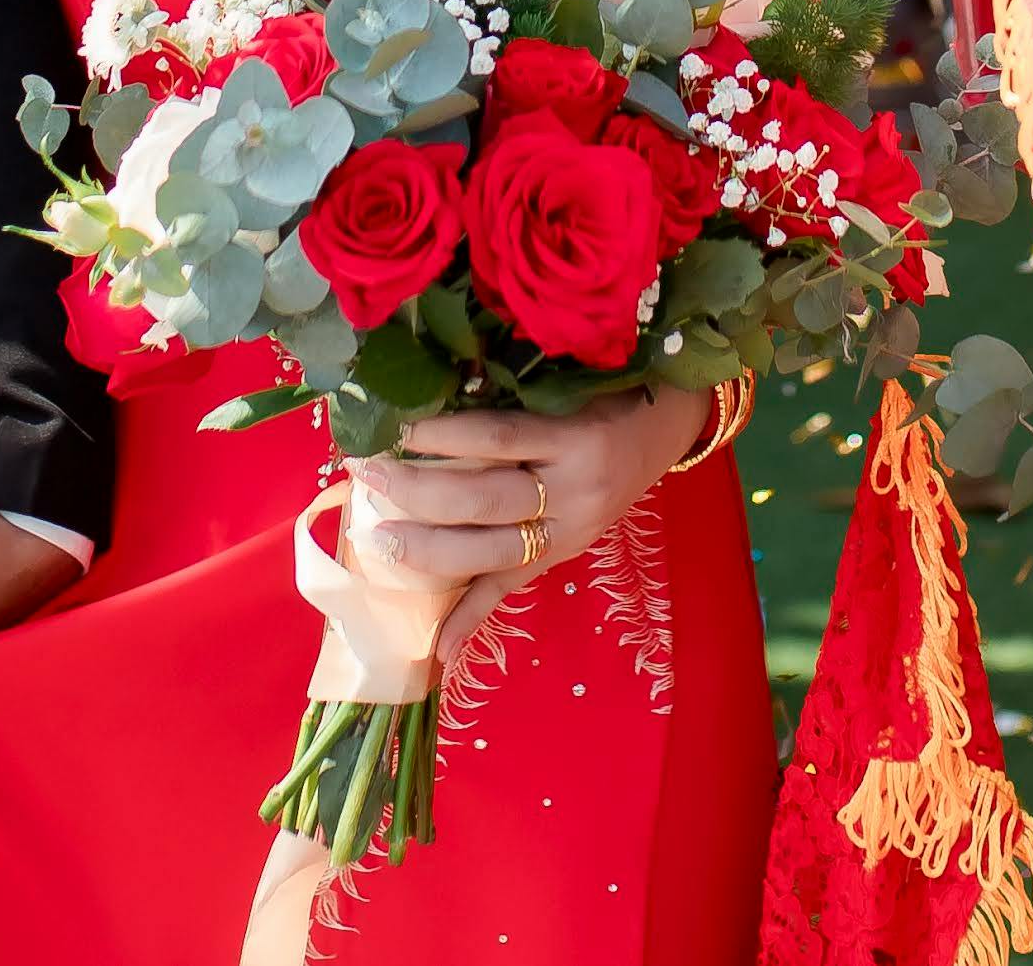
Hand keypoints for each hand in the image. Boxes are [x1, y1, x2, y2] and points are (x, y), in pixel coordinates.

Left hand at [350, 391, 712, 665]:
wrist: (666, 427)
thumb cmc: (608, 391)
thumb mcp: (568, 384)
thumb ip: (512, 397)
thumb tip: (427, 392)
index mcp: (573, 436)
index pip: (495, 437)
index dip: (440, 435)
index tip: (390, 426)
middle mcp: (574, 489)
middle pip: (485, 500)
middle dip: (418, 492)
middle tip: (366, 474)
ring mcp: (570, 531)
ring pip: (492, 551)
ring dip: (429, 550)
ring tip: (379, 542)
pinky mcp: (564, 557)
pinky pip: (512, 590)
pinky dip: (473, 619)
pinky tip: (439, 648)